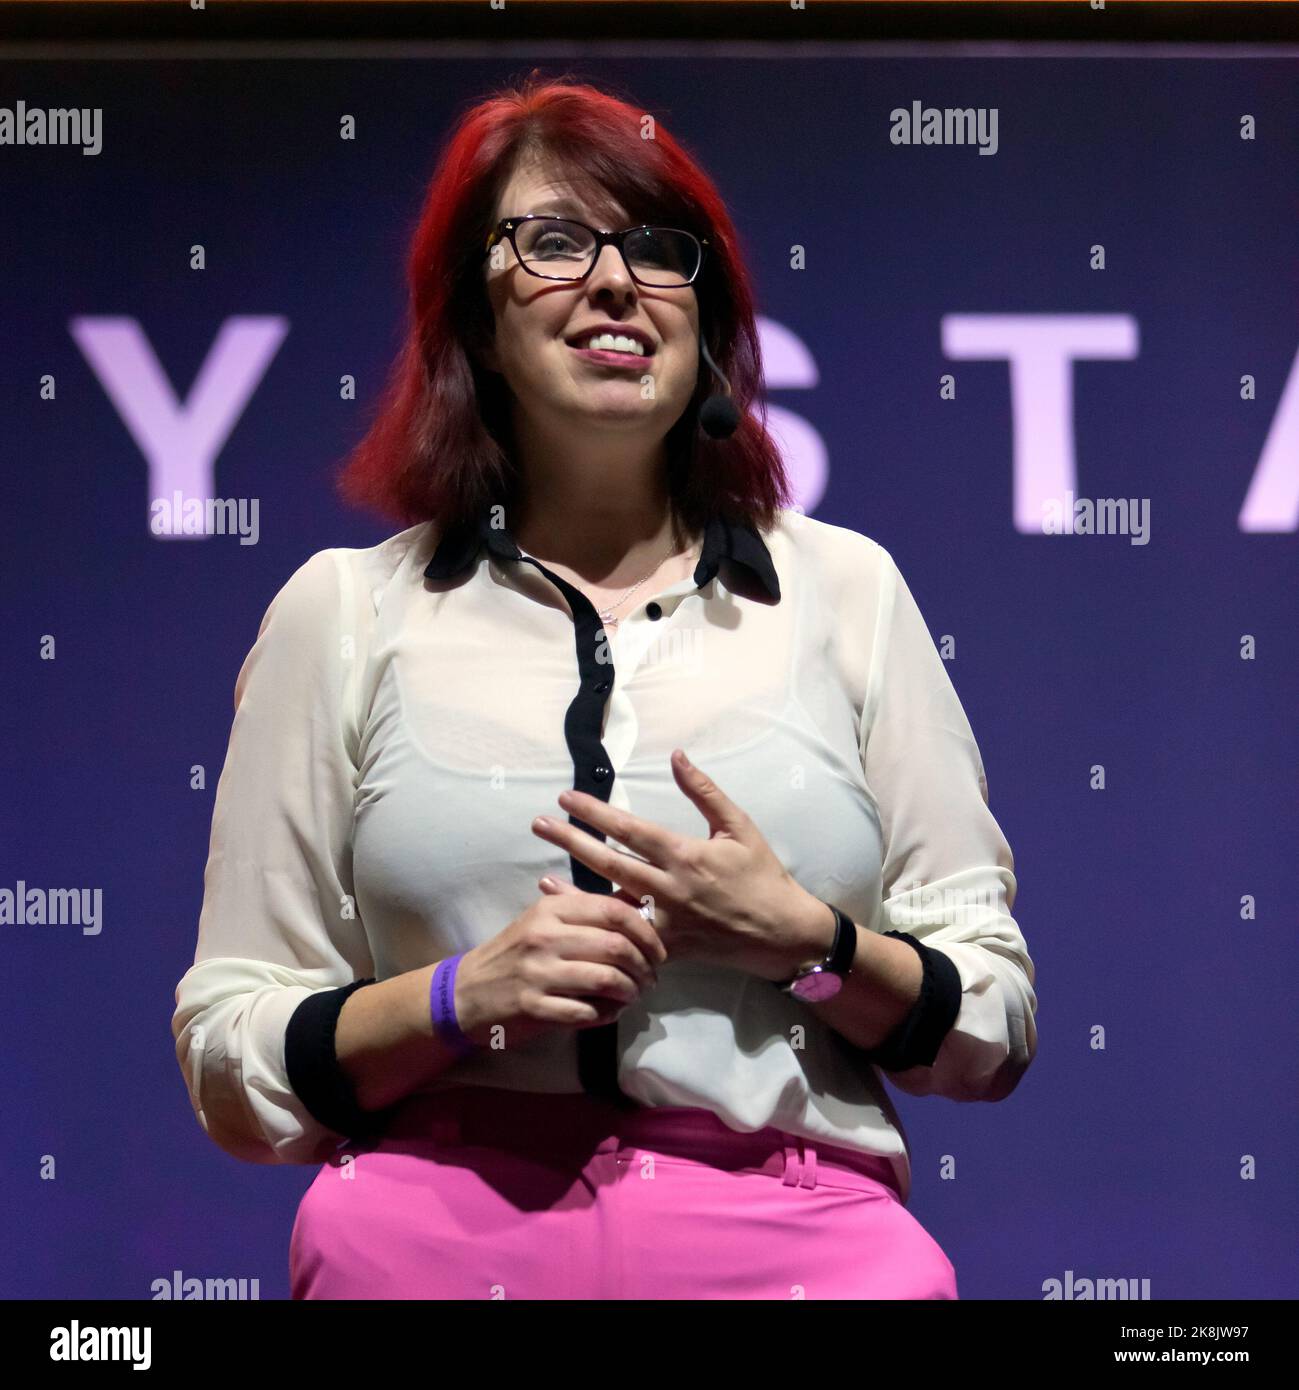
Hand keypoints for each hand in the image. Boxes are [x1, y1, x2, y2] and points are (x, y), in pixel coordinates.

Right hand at [455, 890, 666, 1048]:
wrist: (465, 992)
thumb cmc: (514, 954)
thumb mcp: (542, 922)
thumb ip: (584, 915)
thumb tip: (639, 914)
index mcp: (551, 909)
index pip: (614, 910)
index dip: (646, 932)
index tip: (657, 950)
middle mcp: (545, 936)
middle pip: (617, 945)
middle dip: (645, 966)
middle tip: (651, 979)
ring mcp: (538, 972)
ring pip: (607, 979)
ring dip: (631, 991)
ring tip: (634, 996)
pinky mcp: (534, 1006)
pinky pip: (587, 1012)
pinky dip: (607, 1015)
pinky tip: (609, 1013)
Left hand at [530, 748, 833, 982]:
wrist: (781, 933)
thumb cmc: (762, 875)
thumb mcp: (740, 826)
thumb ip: (705, 792)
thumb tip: (677, 756)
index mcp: (685, 855)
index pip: (630, 829)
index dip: (595, 812)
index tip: (566, 798)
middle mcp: (670, 888)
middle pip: (609, 862)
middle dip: (571, 841)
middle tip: (539, 824)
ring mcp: (666, 920)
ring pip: (610, 903)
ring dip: (575, 888)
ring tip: (542, 875)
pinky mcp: (667, 946)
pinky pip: (626, 934)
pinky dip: (599, 924)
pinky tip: (577, 917)